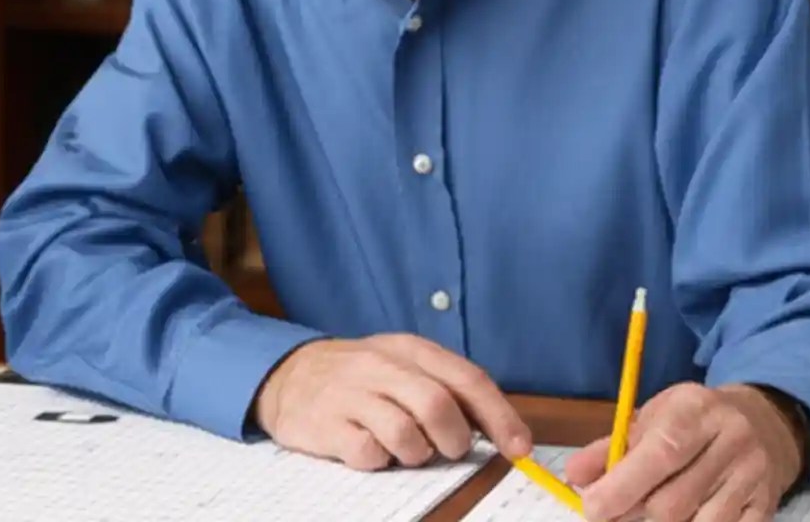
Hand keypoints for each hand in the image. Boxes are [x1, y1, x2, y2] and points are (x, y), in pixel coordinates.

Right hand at [252, 333, 532, 470]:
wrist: (288, 375)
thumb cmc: (362, 377)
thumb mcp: (403, 365)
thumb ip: (446, 388)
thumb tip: (500, 428)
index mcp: (410, 349)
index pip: (467, 379)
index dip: (500, 416)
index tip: (520, 447)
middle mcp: (381, 366)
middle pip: (438, 405)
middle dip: (455, 438)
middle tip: (451, 449)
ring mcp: (351, 395)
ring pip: (405, 434)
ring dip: (418, 453)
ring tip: (408, 449)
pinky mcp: (325, 425)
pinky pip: (367, 453)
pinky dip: (380, 460)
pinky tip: (374, 450)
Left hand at [564, 383, 804, 520]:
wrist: (765, 420)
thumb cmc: (695, 420)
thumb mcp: (653, 417)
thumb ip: (611, 447)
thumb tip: (573, 477)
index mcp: (697, 410)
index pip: (659, 455)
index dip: (622, 488)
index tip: (592, 509)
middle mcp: (731, 442)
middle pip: (674, 502)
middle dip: (634, 515)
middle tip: (615, 513)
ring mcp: (752, 477)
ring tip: (650, 512)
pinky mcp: (765, 507)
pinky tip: (683, 518)